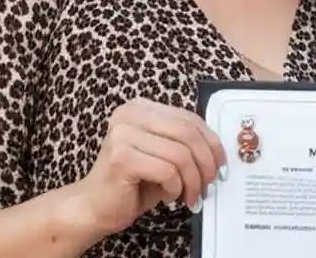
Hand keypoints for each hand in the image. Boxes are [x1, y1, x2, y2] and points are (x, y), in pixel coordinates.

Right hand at [71, 97, 225, 236]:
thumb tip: (220, 152)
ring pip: (180, 154)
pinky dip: (176, 187)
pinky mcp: (121, 158)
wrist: (94, 207)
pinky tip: (169, 196)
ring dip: (193, 180)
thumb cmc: (133, 183)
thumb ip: (185, 144)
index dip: (211, 141)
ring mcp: (122, 134)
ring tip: (190, 195)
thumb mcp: (164, 155)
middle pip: (187, 133)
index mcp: (141, 107)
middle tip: (210, 184)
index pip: (189, 118)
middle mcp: (129, 114)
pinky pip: (167, 170)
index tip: (220, 163)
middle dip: (206, 162)